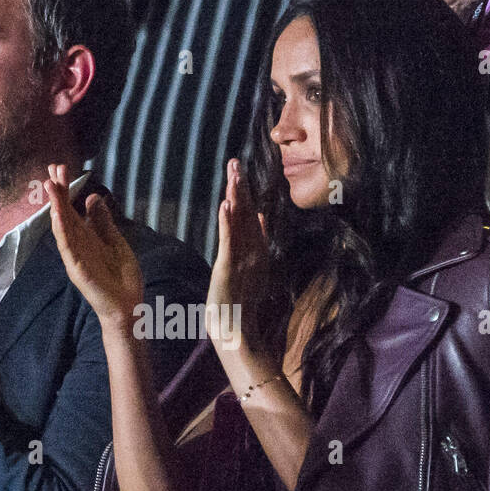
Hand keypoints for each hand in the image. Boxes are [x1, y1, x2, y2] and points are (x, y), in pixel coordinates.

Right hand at [47, 163, 143, 332]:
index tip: (60, 168)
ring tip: (51, 186)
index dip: (66, 189)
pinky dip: (62, 231)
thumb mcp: (115, 241)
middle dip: (58, 191)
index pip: (72, 208)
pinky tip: (58, 215)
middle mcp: (76, 245)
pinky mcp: (78, 269)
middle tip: (53, 168)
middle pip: (64, 213)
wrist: (127, 305)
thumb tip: (93, 197)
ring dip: (56, 206)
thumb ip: (103, 221)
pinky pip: (68, 247)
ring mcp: (75, 257)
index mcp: (86, 237)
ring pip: (62, 228)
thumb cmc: (120, 277)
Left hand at [207, 159, 270, 355]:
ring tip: (232, 173)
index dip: (246, 193)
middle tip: (234, 161)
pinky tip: (226, 204)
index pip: (250, 216)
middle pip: (247, 212)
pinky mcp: (229, 267)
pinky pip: (229, 240)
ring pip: (239, 222)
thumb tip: (263, 218)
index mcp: (255, 251)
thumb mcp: (252, 269)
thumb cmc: (241, 303)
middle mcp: (252, 251)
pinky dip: (228, 222)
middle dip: (240, 186)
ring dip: (235, 196)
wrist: (238, 329)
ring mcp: (242, 258)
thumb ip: (258, 243)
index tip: (240, 172)